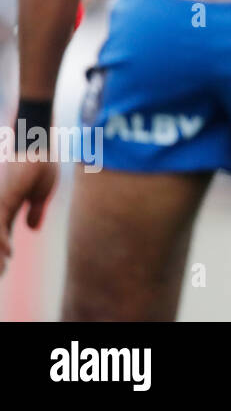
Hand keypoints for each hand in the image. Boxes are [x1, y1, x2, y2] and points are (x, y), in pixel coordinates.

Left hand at [0, 158, 56, 276]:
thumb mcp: (40, 191)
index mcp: (5, 205)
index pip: (1, 234)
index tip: (5, 267)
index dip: (2, 252)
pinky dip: (1, 244)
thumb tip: (32, 228)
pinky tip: (8, 255)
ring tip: (2, 271)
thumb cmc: (41, 160)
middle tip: (2, 274)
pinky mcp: (0, 200)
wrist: (37, 141)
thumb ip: (34, 209)